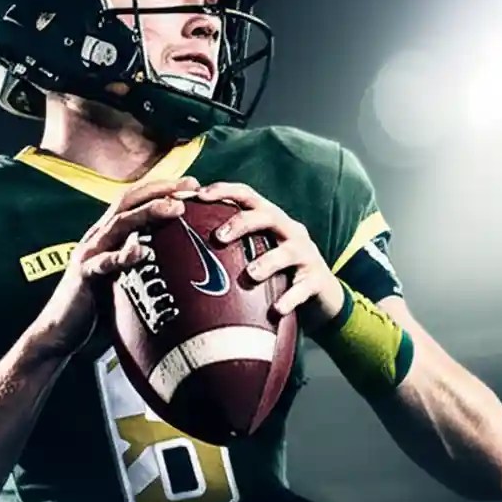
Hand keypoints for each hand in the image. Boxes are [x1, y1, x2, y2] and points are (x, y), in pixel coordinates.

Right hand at [30, 176, 198, 357]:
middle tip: (191, 185)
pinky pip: (104, 263)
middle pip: (129, 201)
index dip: (162, 188)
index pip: (135, 199)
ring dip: (148, 212)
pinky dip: (123, 256)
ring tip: (175, 208)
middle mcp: (97, 237)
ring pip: (119, 224)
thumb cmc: (96, 304)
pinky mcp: (84, 276)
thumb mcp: (124, 276)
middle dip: (161, 190)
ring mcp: (89, 254)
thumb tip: (178, 259)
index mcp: (108, 234)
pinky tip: (141, 252)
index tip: (191, 184)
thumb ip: (142, 262)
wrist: (60, 330)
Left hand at [198, 182, 344, 328]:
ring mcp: (306, 255)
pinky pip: (303, 289)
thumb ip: (231, 246)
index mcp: (271, 220)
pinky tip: (276, 310)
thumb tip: (179, 246)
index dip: (224, 191)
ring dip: (268, 262)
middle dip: (242, 223)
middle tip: (219, 237)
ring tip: (250, 275)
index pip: (248, 196)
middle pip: (267, 216)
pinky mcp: (317, 280)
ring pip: (288, 252)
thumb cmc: (277, 271)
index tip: (198, 196)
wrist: (322, 295)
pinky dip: (290, 298)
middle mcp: (290, 231)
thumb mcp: (258, 251)